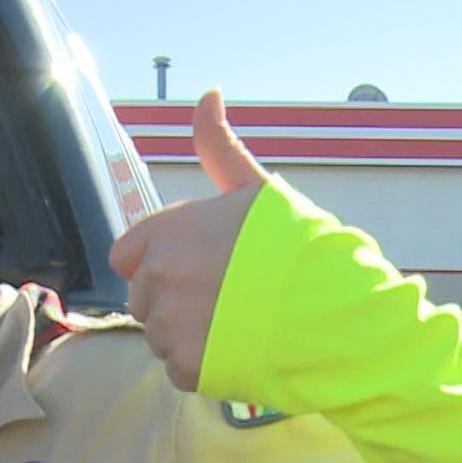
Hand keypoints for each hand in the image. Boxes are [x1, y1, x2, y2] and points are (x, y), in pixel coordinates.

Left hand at [107, 89, 269, 390]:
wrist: (335, 307)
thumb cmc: (297, 244)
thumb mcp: (256, 188)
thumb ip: (219, 146)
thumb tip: (207, 94)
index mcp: (166, 232)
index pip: (126, 256)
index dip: (159, 262)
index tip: (198, 267)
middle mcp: (157, 276)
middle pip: (143, 298)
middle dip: (174, 300)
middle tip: (227, 297)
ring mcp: (169, 324)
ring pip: (160, 335)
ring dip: (188, 334)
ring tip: (238, 323)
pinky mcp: (185, 365)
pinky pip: (178, 368)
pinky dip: (203, 365)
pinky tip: (239, 349)